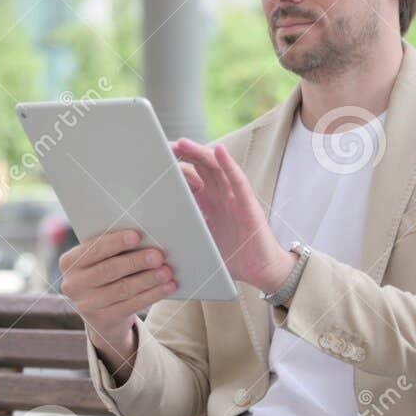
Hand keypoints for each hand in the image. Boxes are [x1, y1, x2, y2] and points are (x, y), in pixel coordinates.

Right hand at [58, 228, 175, 381]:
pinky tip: (168, 287)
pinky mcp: (103, 320)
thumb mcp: (101, 261)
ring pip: (123, 289)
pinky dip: (153, 294)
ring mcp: (86, 304)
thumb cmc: (106, 275)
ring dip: (148, 279)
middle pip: (109, 270)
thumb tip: (147, 237)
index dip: (115, 242)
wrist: (101, 314)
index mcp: (69, 262)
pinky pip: (131, 305)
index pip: (93, 249)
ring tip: (167, 271)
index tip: (137, 236)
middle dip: (136, 261)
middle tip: (158, 256)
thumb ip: (114, 249)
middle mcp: (72, 284)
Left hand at [171, 138, 295, 293]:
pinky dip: (229, 165)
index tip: (156, 160)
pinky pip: (238, 181)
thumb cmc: (233, 259)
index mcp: (209, 205)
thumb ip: (184, 235)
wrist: (261, 272)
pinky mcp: (248, 205)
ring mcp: (235, 199)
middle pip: (201, 168)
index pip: (190, 179)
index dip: (175, 168)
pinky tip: (220, 151)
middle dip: (183, 156)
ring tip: (183, 143)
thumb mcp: (201, 243)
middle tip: (164, 146)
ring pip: (216, 169)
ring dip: (200, 154)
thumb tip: (154, 239)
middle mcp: (221, 197)